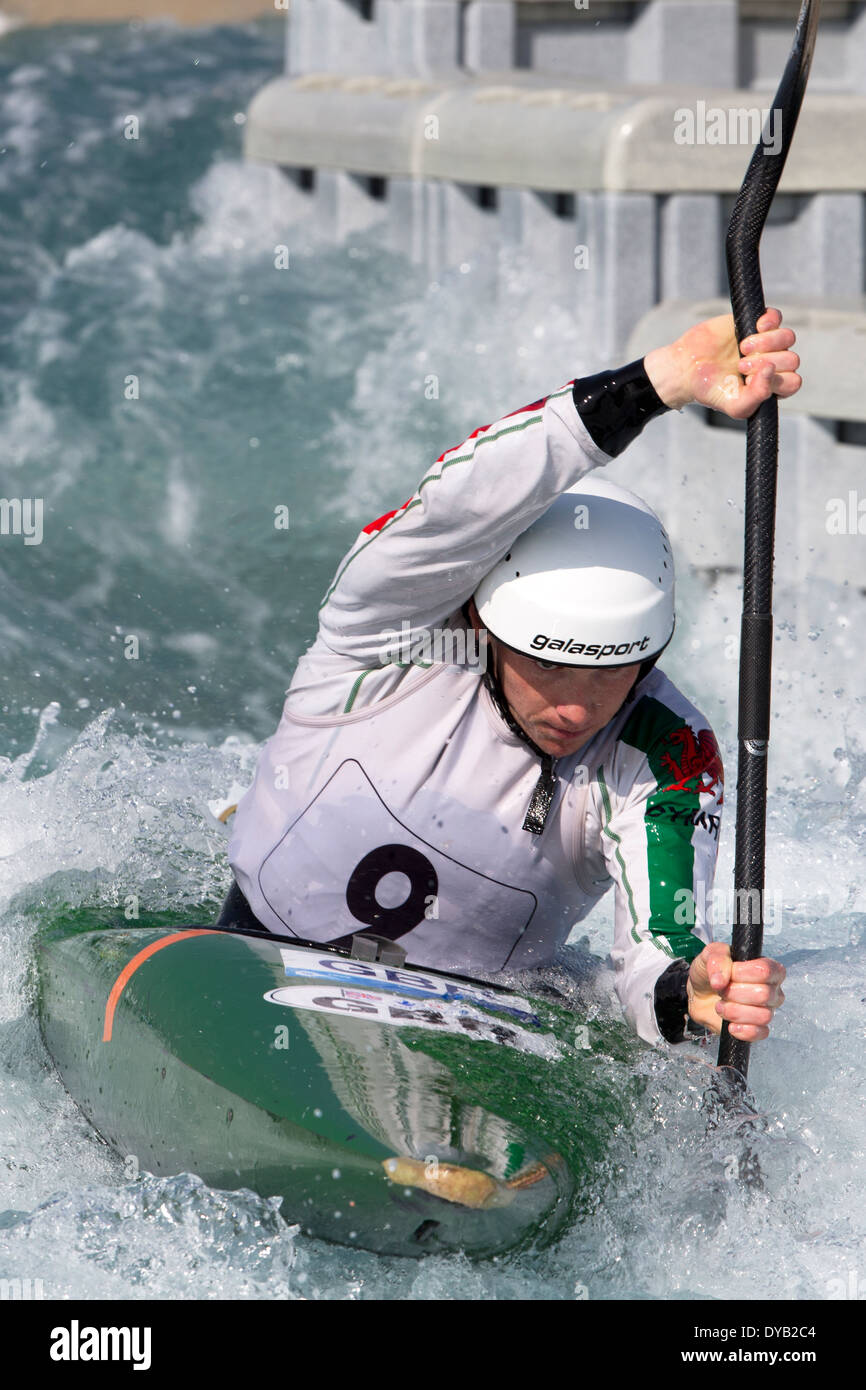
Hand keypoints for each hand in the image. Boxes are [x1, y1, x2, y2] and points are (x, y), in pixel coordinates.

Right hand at [644, 308, 800, 416]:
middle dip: (765, 362)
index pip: (792, 382)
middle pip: (792, 359)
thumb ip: (757, 397)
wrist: (686, 368)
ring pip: (788, 338)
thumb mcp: (734, 405)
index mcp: (770, 386)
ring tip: (743, 348)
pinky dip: (770, 321)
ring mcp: (766, 343)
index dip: (776, 380)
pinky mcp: (756, 323)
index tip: (750, 379)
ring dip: (768, 343)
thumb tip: (771, 371)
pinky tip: (756, 327)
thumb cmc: (709, 390)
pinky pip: (777, 317)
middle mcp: (772, 364)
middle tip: (740, 365)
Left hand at [686, 942, 785, 1041]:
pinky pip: (760, 1033)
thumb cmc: (710, 972)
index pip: (766, 970)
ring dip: (735, 1011)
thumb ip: (716, 960)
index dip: (743, 973)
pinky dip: (742, 1030)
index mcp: (766, 968)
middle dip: (734, 993)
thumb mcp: (710, 955)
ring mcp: (767, 1010)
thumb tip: (720, 981)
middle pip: (764, 994)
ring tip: (721, 1005)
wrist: (699, 994)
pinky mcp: (758, 1029)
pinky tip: (730, 1024)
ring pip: (763, 1015)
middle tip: (722, 990)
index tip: (730, 973)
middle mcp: (771, 990)